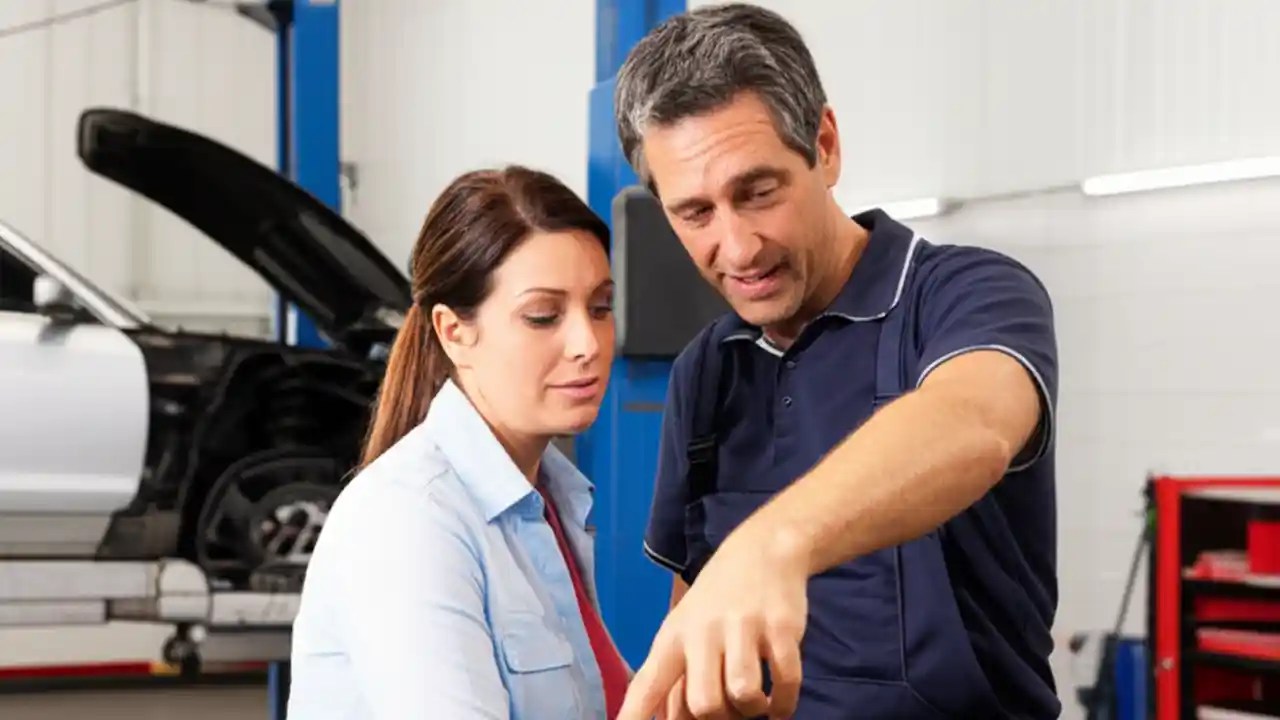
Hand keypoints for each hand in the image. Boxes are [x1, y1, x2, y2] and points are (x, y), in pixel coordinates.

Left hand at [619, 523, 809, 719]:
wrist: (763, 549)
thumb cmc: (717, 601)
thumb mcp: (686, 628)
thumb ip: (678, 674)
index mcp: (674, 637)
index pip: (648, 685)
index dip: (635, 716)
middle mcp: (704, 632)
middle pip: (704, 703)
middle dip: (720, 719)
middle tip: (730, 711)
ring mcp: (744, 628)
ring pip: (744, 694)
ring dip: (753, 710)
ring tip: (756, 703)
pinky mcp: (781, 627)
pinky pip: (786, 681)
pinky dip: (785, 704)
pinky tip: (780, 702)